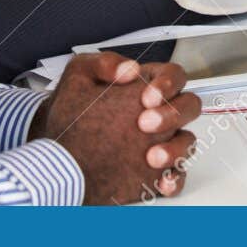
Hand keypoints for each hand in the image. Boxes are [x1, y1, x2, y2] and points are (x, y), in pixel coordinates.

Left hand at [36, 52, 201, 203]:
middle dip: (172, 114)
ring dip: (176, 150)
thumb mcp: (79, 76)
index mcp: (148, 87)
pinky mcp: (155, 171)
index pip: (174, 76)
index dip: (168, 84)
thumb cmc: (72, 111)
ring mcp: (161, 143)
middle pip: (188, 107)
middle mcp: (161, 114)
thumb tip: (129, 69)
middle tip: (145, 123)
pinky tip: (161, 182)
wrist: (58, 150)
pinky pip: (176, 176)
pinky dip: (174, 180)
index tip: (146, 97)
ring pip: (187, 142)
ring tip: (152, 157)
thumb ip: (103, 63)